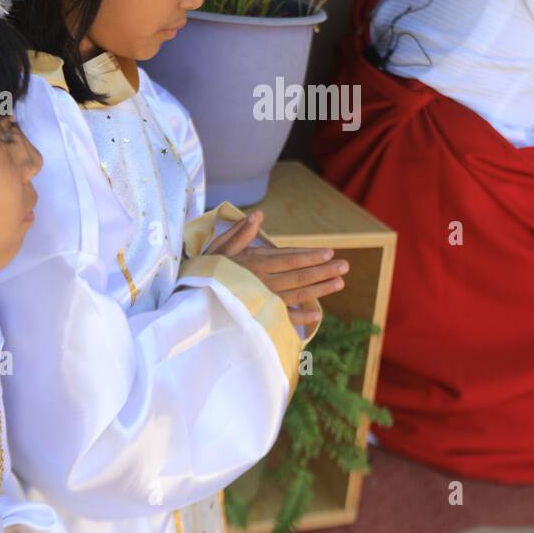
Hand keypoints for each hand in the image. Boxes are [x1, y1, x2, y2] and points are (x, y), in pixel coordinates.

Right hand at [204, 210, 343, 326]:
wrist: (188, 302)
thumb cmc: (203, 272)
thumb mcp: (219, 248)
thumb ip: (240, 233)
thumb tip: (259, 214)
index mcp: (255, 263)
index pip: (289, 258)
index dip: (310, 255)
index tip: (329, 253)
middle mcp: (263, 282)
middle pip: (299, 275)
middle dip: (323, 270)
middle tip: (345, 266)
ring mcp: (262, 301)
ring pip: (296, 294)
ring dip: (319, 289)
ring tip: (339, 283)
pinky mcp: (257, 318)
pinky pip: (283, 318)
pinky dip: (300, 317)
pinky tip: (317, 314)